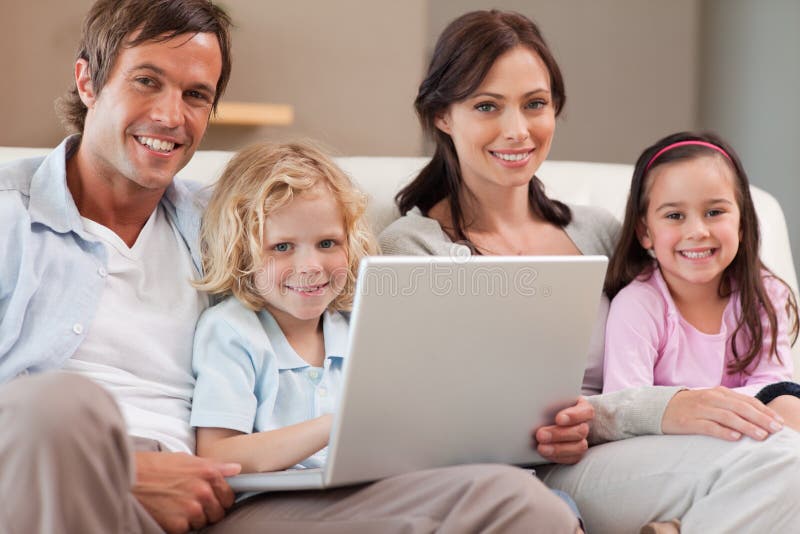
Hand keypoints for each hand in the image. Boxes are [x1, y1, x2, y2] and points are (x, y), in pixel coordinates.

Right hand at [133, 451, 240, 533]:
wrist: (126, 478)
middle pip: (218, 512)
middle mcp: (203, 491)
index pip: (228, 495)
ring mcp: (192, 509)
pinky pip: (187, 530)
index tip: (214, 499)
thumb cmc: (154, 467)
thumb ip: (214, 465)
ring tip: (177, 506)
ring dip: (194, 519)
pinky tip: (169, 513)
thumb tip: (236, 469)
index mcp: (208, 473)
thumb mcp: (186, 459)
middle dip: (208, 510)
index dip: (221, 498)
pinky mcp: (178, 525)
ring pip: (203, 523)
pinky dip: (180, 526)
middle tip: (192, 503)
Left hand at [533, 397, 593, 463]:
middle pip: (580, 431)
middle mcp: (584, 424)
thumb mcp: (551, 400)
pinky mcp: (576, 453)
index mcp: (582, 408)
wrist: (548, 418)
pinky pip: (572, 458)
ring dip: (558, 448)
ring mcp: (582, 440)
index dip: (574, 416)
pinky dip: (558, 457)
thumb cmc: (551, 406)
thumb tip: (535, 404)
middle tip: (540, 434)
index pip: (586, 412)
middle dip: (559, 434)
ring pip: (579, 447)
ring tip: (541, 448)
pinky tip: (545, 454)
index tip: (558, 419)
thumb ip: (548, 402)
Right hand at [662, 386, 783, 440]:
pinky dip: (722, 431)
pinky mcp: (688, 422)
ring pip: (727, 417)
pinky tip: (734, 437)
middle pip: (740, 408)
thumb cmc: (691, 407)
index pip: (747, 401)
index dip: (764, 411)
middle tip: (776, 430)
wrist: (658, 407)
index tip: (779, 422)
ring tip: (761, 436)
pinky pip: (708, 427)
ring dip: (746, 426)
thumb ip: (732, 406)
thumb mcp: (712, 401)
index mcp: (719, 393)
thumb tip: (759, 417)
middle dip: (760, 418)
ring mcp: (699, 410)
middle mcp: (711, 399)